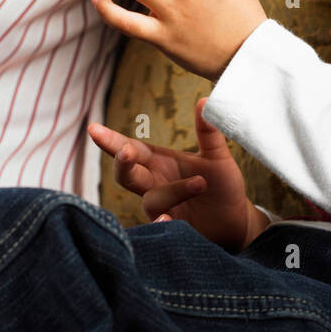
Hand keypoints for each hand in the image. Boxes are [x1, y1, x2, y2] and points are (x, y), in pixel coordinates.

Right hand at [88, 98, 263, 251]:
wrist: (237, 222)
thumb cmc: (221, 186)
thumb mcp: (217, 156)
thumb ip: (208, 132)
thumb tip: (204, 101)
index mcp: (159, 163)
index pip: (129, 148)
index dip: (111, 140)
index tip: (93, 128)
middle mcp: (154, 185)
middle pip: (126, 175)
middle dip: (123, 163)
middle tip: (127, 152)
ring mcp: (161, 209)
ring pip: (152, 200)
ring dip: (174, 191)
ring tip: (202, 183)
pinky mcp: (171, 230)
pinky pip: (160, 227)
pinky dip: (161, 224)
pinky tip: (169, 220)